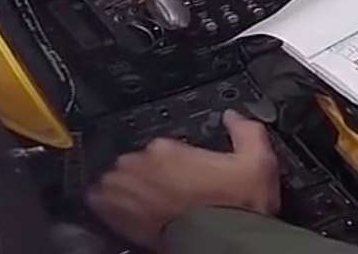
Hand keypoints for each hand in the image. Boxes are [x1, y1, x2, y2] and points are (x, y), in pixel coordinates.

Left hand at [86, 111, 280, 250]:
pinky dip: (106, 204)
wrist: (221, 245)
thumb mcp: (257, 160)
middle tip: (166, 182)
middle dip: (144, 169)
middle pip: (131, 160)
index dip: (171, 155)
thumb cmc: (237, 206)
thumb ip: (246, 130)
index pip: (158, 142)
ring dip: (122, 185)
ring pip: (112, 180)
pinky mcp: (119, 221)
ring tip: (141, 195)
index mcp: (168, 150)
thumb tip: (233, 116)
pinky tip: (123, 209)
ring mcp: (126, 196)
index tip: (183, 165)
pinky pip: (100, 204)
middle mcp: (141, 169)